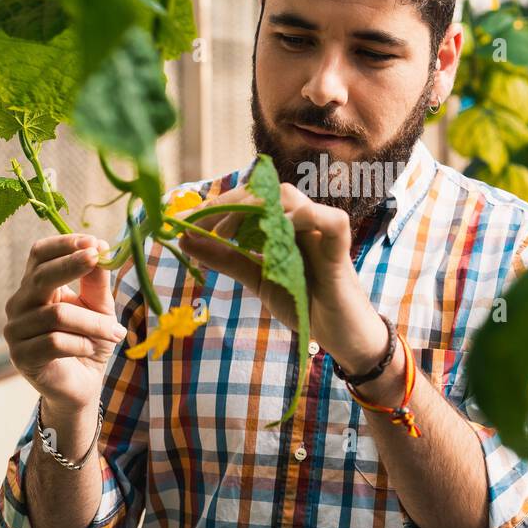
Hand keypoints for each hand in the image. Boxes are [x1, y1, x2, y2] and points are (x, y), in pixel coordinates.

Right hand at [3, 234, 127, 414]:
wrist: (82, 384)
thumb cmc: (89, 340)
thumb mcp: (99, 306)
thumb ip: (96, 280)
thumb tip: (99, 247)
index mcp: (35, 285)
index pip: (39, 254)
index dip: (64, 244)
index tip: (93, 242)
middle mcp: (19, 303)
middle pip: (41, 276)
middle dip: (72, 265)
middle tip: (98, 258)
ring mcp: (15, 330)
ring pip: (57, 315)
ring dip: (93, 323)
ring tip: (114, 332)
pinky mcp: (21, 356)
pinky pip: (55, 342)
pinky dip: (82, 344)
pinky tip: (92, 349)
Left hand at [177, 182, 384, 364]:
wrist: (340, 336)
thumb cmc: (305, 303)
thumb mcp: (259, 279)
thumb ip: (227, 259)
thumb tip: (186, 239)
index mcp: (284, 224)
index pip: (252, 197)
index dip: (220, 203)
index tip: (188, 221)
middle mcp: (303, 221)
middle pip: (267, 191)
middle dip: (230, 205)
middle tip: (202, 227)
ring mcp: (321, 231)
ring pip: (292, 198)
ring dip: (255, 209)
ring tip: (230, 235)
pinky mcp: (341, 248)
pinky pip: (329, 220)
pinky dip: (304, 217)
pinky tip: (277, 231)